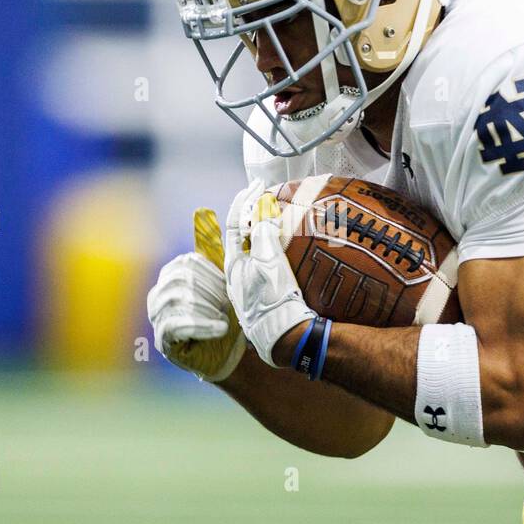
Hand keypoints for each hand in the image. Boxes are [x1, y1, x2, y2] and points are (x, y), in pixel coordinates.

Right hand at [146, 207, 247, 381]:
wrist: (229, 350)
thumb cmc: (226, 312)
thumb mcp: (225, 281)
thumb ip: (215, 252)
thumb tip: (205, 213)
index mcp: (173, 273)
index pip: (188, 263)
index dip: (212, 275)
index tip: (230, 289)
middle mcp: (159, 291)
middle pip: (181, 281)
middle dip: (210, 293)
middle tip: (229, 306)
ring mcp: (157, 316)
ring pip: (177, 301)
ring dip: (207, 308)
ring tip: (225, 318)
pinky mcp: (161, 339)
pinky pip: (175, 325)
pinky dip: (201, 325)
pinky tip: (220, 328)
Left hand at [223, 177, 317, 366]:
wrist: (285, 337)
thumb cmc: (274, 298)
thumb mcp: (268, 260)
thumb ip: (264, 233)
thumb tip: (262, 209)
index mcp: (233, 265)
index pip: (233, 224)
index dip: (244, 202)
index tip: (257, 185)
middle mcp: (238, 275)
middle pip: (243, 237)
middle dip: (254, 216)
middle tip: (268, 199)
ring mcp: (251, 287)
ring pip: (255, 251)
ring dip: (265, 233)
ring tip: (280, 218)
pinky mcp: (266, 297)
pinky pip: (267, 264)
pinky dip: (275, 250)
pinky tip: (290, 249)